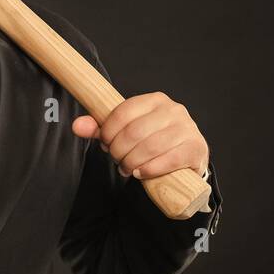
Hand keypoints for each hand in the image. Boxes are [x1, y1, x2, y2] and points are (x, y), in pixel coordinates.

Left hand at [71, 93, 208, 179]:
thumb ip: (101, 128)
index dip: (108, 132)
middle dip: (119, 151)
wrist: (183, 159)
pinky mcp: (195, 148)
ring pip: (150, 147)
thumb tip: (77, 126)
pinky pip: (169, 160)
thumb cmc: (152, 143)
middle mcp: (173, 110)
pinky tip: (141, 173)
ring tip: (128, 169)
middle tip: (117, 160)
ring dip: (133, 162)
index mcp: (154, 100)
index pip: (122, 112)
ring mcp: (187, 128)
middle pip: (134, 132)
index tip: (105, 144)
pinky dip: (150, 169)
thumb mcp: (126, 133)